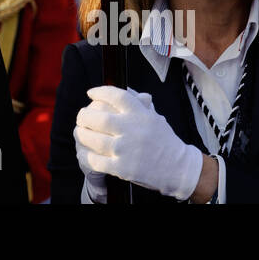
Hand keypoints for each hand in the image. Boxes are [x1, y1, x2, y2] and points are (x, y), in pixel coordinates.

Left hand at [75, 86, 202, 200]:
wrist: (179, 169)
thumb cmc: (164, 141)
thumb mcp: (154, 118)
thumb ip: (139, 105)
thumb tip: (127, 90)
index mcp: (141, 114)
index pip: (117, 96)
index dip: (100, 92)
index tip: (90, 93)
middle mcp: (132, 130)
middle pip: (98, 118)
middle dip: (84, 116)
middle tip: (81, 116)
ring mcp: (126, 150)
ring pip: (93, 140)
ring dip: (81, 135)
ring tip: (79, 132)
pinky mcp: (122, 168)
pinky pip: (96, 161)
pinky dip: (86, 156)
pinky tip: (83, 152)